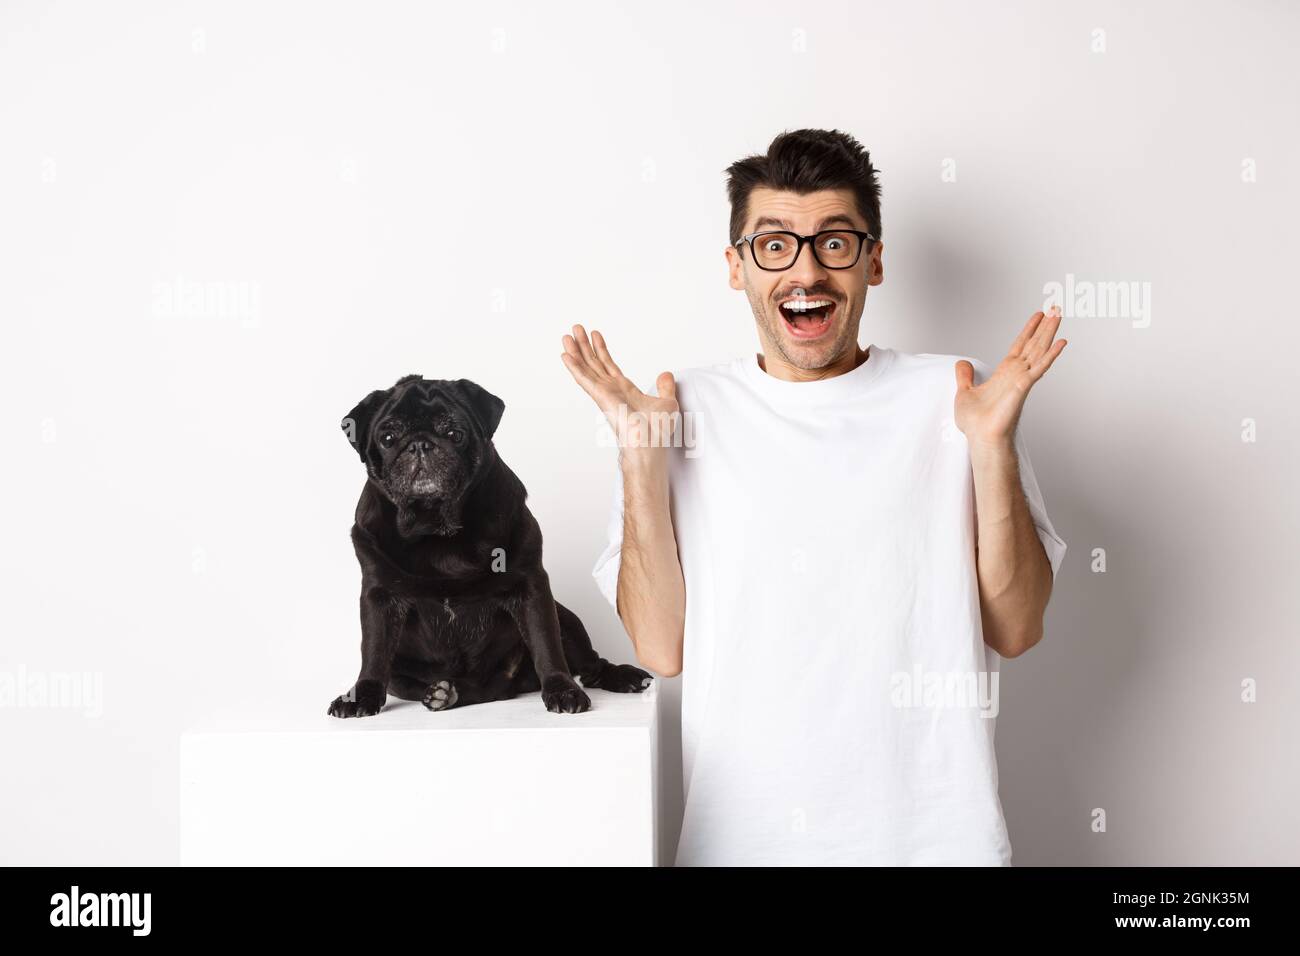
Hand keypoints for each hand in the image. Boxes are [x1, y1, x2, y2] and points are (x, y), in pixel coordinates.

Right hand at [560, 325, 679, 451]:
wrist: (650, 445)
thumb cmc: (657, 432)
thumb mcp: (667, 402)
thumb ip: (665, 387)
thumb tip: (666, 374)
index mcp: (624, 390)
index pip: (609, 365)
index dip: (601, 349)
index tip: (595, 334)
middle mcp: (611, 390)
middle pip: (594, 363)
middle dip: (585, 346)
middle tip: (576, 329)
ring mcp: (604, 394)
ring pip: (587, 368)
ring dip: (576, 351)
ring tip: (567, 335)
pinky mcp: (601, 397)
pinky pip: (585, 379)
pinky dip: (575, 367)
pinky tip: (566, 355)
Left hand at [955, 305, 1066, 448]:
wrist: (980, 437)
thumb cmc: (976, 423)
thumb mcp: (964, 392)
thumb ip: (965, 377)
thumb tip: (961, 363)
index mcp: (1004, 374)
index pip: (1019, 346)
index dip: (1028, 330)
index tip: (1038, 316)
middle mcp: (1016, 374)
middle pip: (1033, 344)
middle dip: (1045, 326)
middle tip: (1056, 308)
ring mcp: (1022, 380)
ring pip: (1039, 351)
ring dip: (1050, 333)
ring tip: (1060, 315)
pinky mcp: (1023, 387)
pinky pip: (1039, 368)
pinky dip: (1051, 355)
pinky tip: (1061, 343)